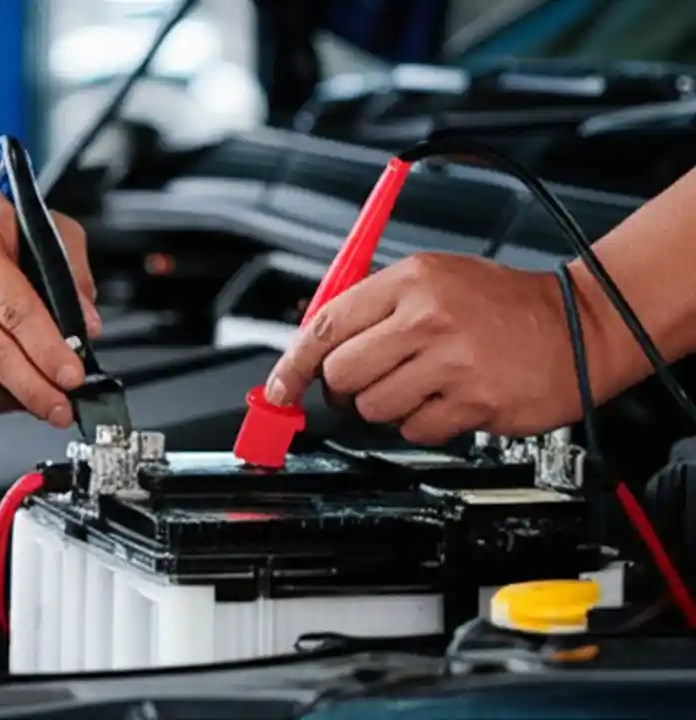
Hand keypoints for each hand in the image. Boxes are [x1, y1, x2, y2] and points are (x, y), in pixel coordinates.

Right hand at [0, 197, 98, 426]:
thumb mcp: (43, 234)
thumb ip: (71, 277)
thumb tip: (86, 329)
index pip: (14, 311)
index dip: (47, 351)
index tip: (73, 377)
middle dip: (34, 389)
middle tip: (62, 407)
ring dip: (12, 400)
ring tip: (41, 400)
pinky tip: (9, 396)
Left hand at [265, 253, 592, 444]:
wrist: (580, 326)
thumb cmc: (500, 305)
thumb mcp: (434, 279)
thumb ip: (373, 306)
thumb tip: (310, 344)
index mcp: (410, 281)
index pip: (326, 325)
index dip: (292, 363)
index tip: (278, 388)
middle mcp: (428, 318)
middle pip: (340, 374)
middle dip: (343, 389)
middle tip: (364, 383)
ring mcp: (452, 362)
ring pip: (373, 408)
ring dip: (388, 406)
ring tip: (422, 383)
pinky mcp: (474, 402)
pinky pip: (414, 430)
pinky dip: (423, 423)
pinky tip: (448, 398)